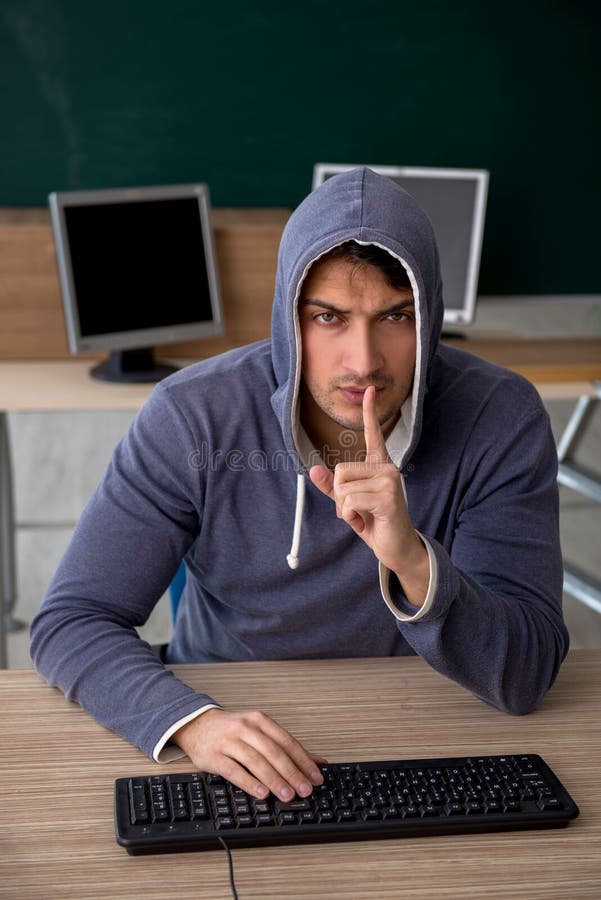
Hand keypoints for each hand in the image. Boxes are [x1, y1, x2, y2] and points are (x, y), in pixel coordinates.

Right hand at [172, 707, 325, 800]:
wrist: (196, 724)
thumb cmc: (232, 730)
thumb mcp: (259, 731)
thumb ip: (286, 746)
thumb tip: (318, 762)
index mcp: (260, 721)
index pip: (286, 741)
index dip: (303, 761)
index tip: (316, 777)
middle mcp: (245, 728)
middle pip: (273, 752)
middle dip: (292, 773)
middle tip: (305, 790)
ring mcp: (229, 741)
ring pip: (256, 761)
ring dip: (274, 780)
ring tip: (287, 795)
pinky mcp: (214, 756)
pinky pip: (234, 770)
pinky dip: (249, 782)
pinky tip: (261, 793)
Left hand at [309, 386, 428, 604]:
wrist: (397, 548)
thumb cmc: (374, 522)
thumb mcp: (349, 504)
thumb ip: (332, 488)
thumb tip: (312, 470)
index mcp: (380, 466)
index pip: (373, 435)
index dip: (369, 412)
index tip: (369, 390)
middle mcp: (387, 468)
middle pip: (340, 471)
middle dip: (339, 496)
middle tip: (357, 510)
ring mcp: (389, 482)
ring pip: (343, 487)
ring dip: (345, 508)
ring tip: (363, 516)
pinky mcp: (388, 498)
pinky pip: (350, 502)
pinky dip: (350, 517)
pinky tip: (367, 523)